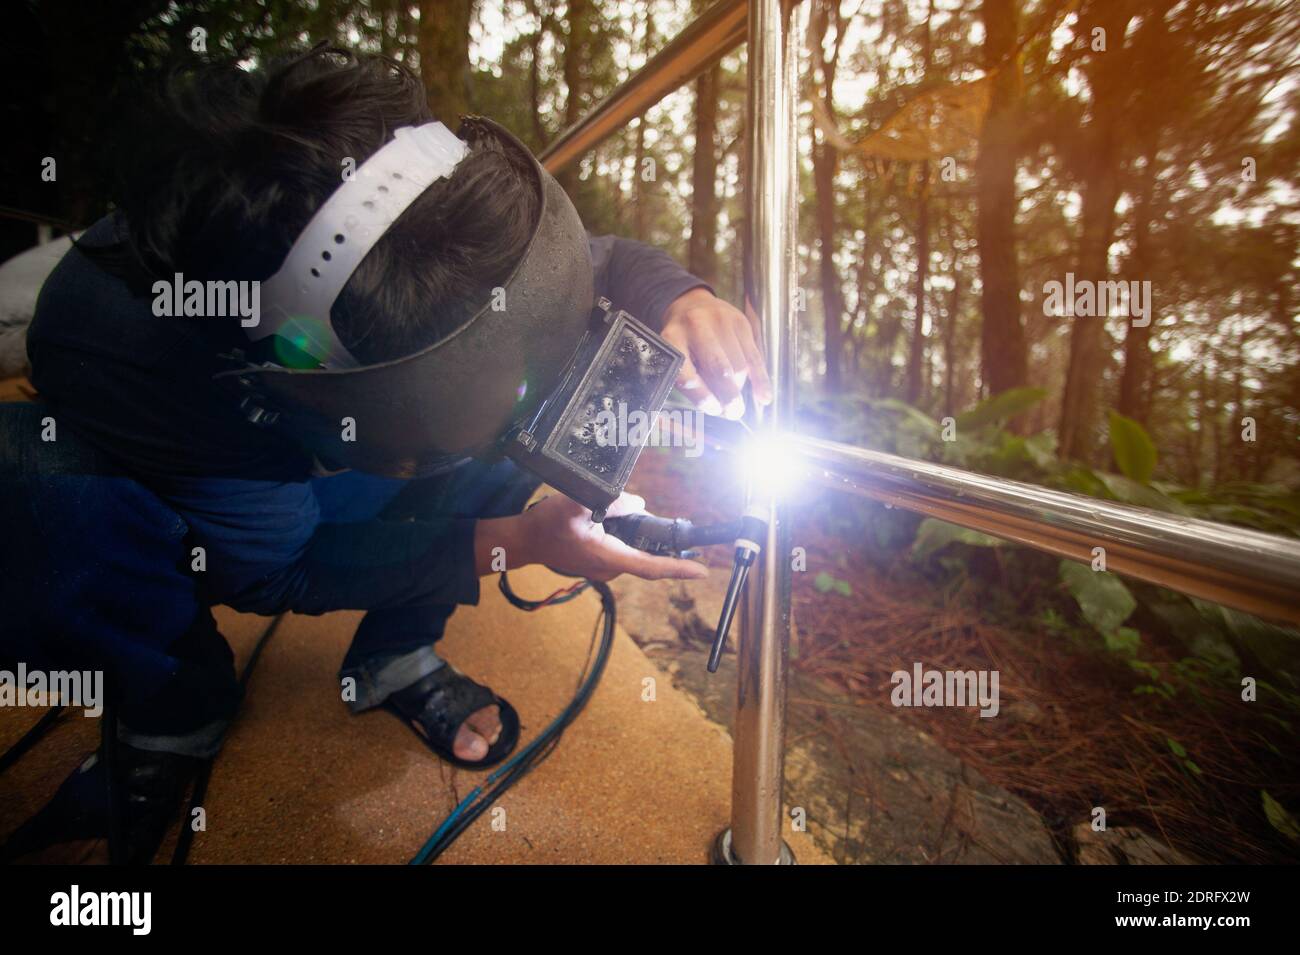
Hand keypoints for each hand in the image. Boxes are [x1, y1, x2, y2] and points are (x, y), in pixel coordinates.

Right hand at [476, 492, 706, 581]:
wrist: (524, 540)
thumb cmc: (546, 525)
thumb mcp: (578, 504)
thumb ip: (613, 502)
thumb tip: (638, 503)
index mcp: (609, 558)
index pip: (651, 566)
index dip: (678, 569)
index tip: (702, 571)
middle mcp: (610, 568)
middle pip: (646, 553)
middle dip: (655, 535)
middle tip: (662, 519)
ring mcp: (604, 567)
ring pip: (633, 549)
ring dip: (638, 532)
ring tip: (627, 512)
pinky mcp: (599, 561)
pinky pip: (622, 548)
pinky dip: (626, 534)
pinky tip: (615, 518)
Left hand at [660, 287, 772, 418]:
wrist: (693, 305)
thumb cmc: (684, 340)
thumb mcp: (677, 356)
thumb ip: (692, 381)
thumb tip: (720, 409)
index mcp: (673, 339)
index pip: (688, 376)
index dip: (703, 399)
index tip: (714, 410)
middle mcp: (696, 327)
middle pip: (720, 370)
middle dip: (729, 397)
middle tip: (733, 413)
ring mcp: (720, 321)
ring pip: (739, 365)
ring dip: (740, 387)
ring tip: (735, 398)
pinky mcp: (740, 322)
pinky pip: (755, 356)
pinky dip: (761, 379)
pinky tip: (764, 397)